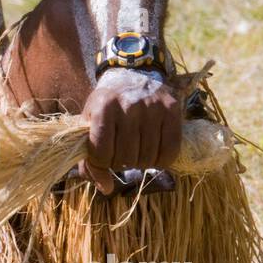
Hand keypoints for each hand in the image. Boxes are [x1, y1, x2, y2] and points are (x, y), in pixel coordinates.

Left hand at [80, 68, 181, 194]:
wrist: (133, 73)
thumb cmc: (108, 105)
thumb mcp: (90, 124)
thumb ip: (89, 158)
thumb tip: (105, 189)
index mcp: (102, 107)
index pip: (100, 155)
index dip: (101, 163)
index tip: (104, 156)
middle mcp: (128, 105)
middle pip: (125, 159)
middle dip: (121, 163)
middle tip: (122, 152)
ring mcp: (152, 107)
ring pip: (147, 158)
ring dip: (141, 162)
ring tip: (137, 150)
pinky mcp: (172, 110)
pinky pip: (170, 151)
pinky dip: (162, 161)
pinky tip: (155, 153)